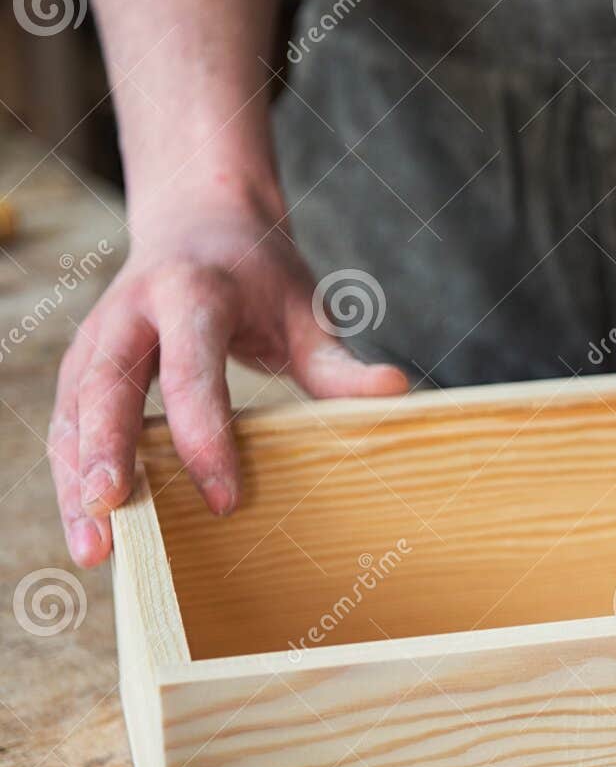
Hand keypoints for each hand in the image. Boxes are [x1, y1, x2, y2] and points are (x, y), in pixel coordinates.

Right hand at [50, 199, 409, 567]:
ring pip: (74, 408)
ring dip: (75, 476)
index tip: (224, 501)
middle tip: (113, 514)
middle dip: (107, 452)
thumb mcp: (305, 307)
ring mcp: (98, 333)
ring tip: (91, 547)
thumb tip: (395, 389)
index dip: (204, 436)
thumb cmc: (262, 274)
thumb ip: (338, 359)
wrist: (200, 218)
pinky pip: (68, 417)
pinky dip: (71, 470)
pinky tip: (86, 523)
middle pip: (107, 385)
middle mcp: (132, 309)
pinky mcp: (83, 359)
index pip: (192, 370)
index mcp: (193, 292)